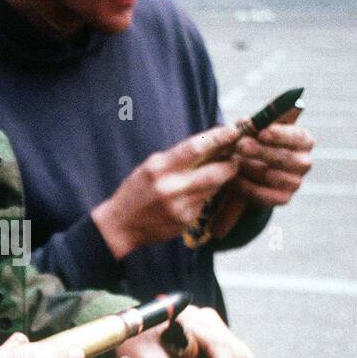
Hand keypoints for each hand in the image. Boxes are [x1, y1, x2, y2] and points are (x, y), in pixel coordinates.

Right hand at [91, 126, 240, 257]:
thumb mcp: (151, 167)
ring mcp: (180, 207)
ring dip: (220, 180)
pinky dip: (206, 196)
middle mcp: (171, 187)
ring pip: (213, 189)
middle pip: (214, 173)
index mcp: (160, 168)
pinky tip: (197, 194)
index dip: (217, 138)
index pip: (195, 147)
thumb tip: (209, 145)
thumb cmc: (136, 191)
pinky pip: (204, 203)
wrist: (120, 225)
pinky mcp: (185, 221)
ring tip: (220, 173)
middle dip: (230, 165)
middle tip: (236, 159)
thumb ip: (177, 158)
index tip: (232, 131)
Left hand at [234, 123, 314, 207]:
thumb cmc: (256, 142)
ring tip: (233, 160)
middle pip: (284, 157)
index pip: (297, 137)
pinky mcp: (283, 198)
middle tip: (241, 145)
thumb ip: (253, 124)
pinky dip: (246, 185)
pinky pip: (262, 192)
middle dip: (260, 150)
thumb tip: (245, 124)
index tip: (261, 132)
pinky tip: (235, 177)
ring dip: (249, 167)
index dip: (279, 134)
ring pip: (270, 175)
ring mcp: (295, 182)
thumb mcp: (255, 129)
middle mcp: (304, 162)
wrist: (252, 171)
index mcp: (303, 140)